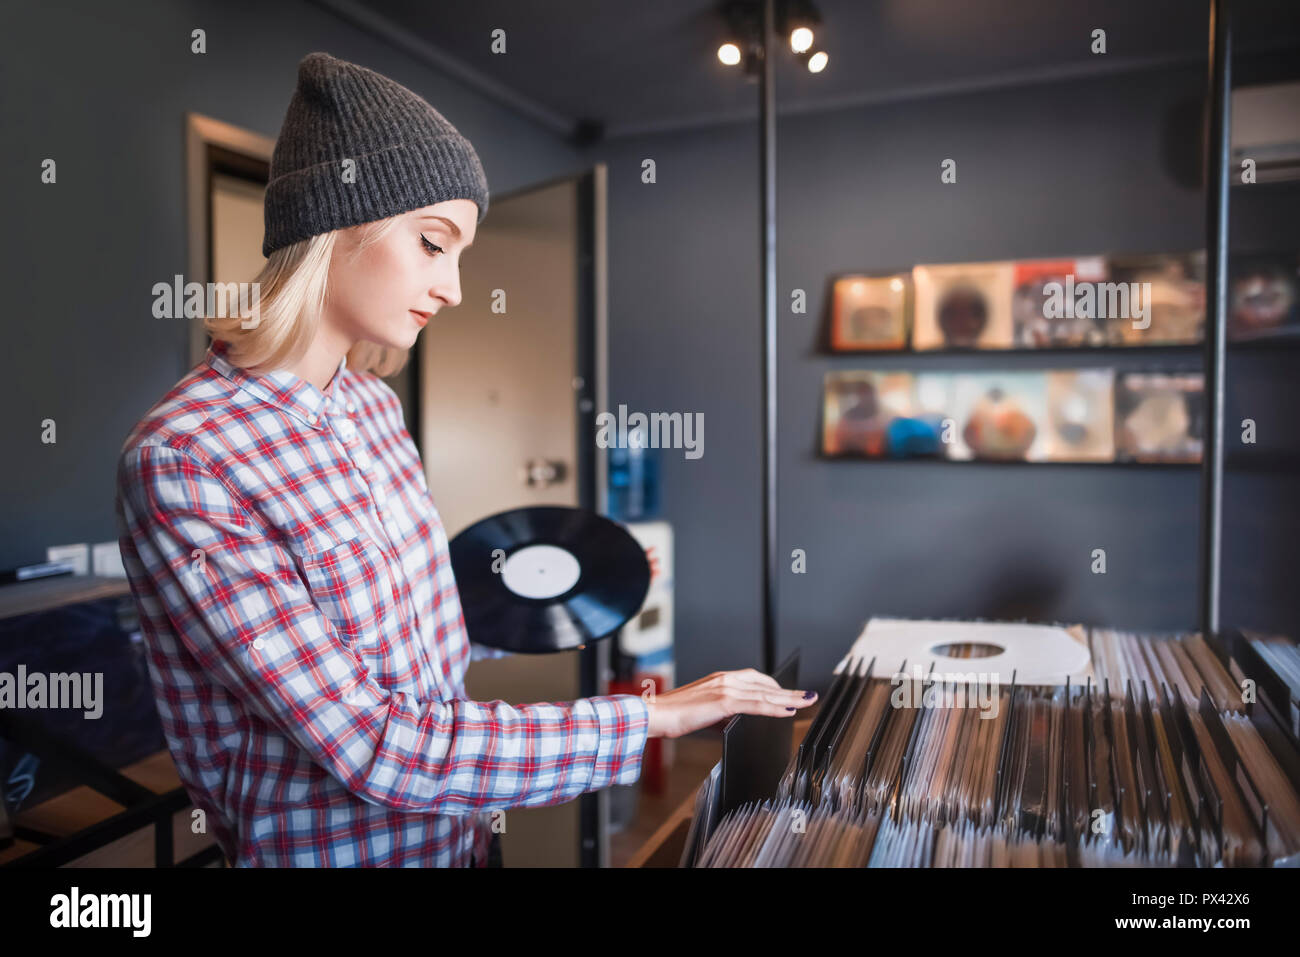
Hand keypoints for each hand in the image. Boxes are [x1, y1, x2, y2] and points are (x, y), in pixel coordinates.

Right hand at [643, 669, 816, 738]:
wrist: (657, 714)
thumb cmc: (674, 714)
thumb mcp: (703, 710)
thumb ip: (722, 712)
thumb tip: (735, 720)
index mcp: (720, 679)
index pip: (755, 678)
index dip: (775, 685)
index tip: (789, 691)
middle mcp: (725, 679)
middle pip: (765, 684)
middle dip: (789, 690)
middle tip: (808, 695)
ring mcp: (726, 688)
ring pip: (765, 693)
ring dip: (789, 698)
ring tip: (806, 701)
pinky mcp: (724, 702)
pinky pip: (757, 704)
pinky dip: (775, 707)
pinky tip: (788, 710)